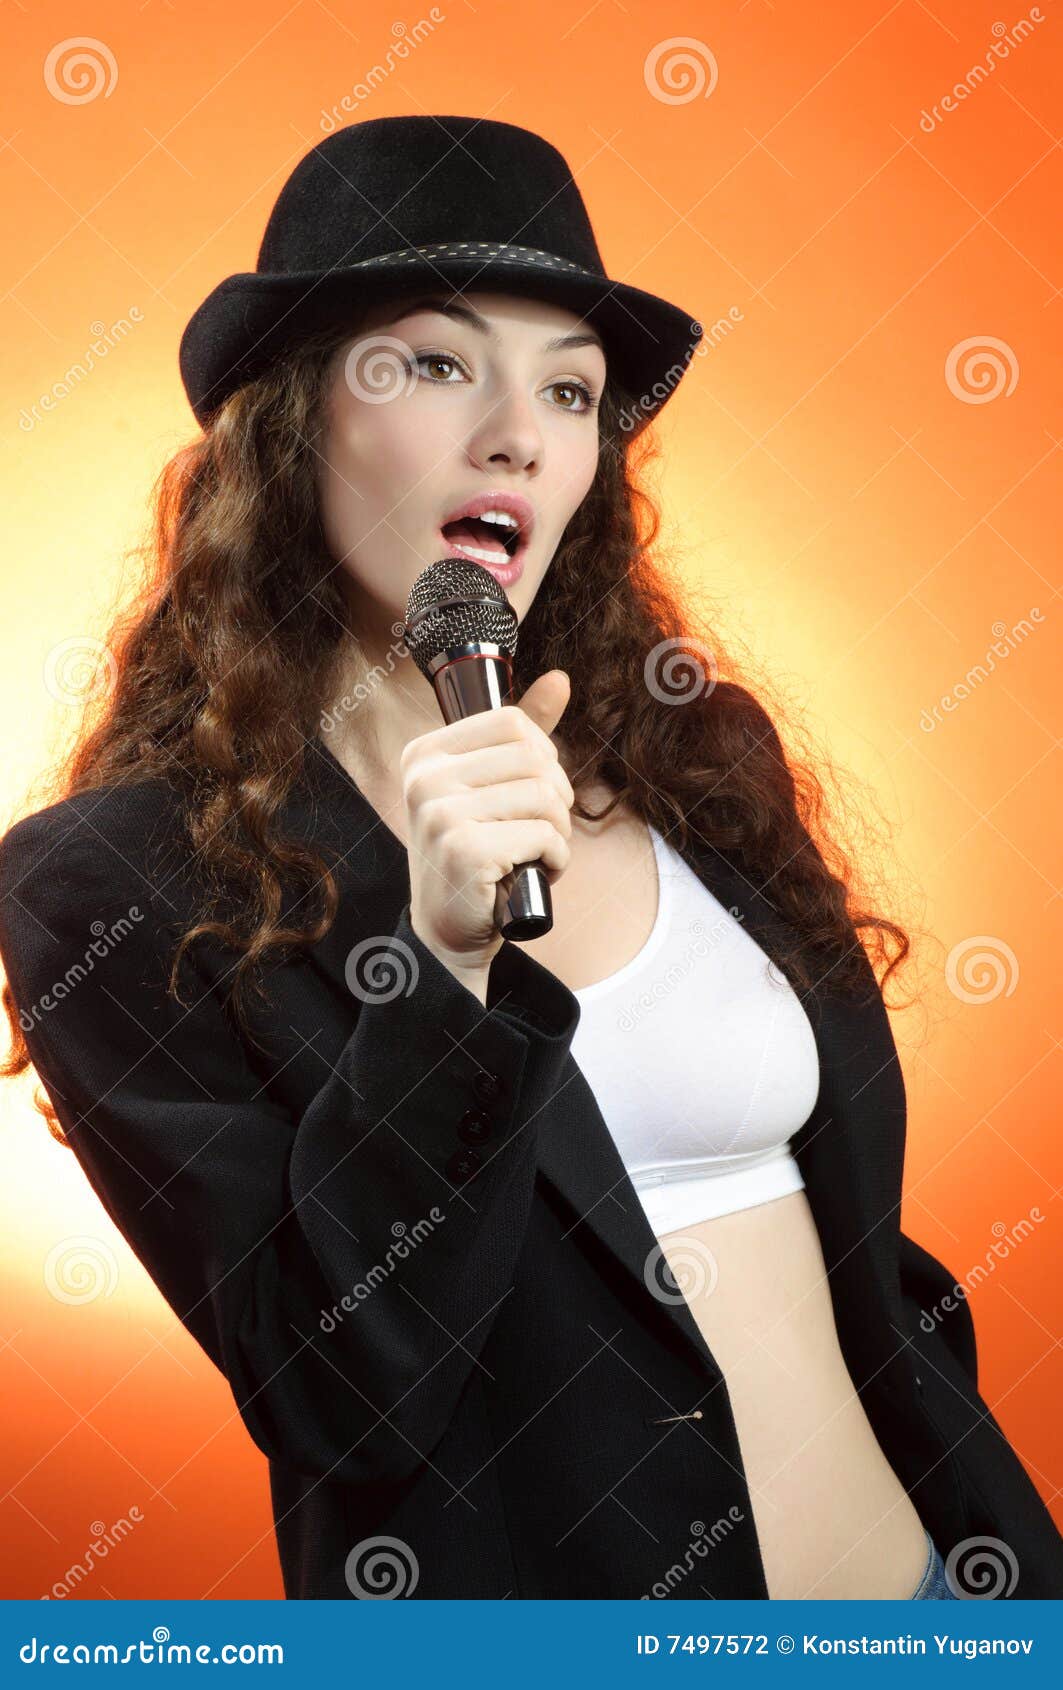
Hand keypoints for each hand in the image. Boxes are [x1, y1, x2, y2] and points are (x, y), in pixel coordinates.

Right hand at [403, 671, 574, 986]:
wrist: (449, 932)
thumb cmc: (476, 857)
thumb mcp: (491, 789)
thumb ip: (522, 735)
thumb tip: (561, 679)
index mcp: (425, 754)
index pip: (513, 722)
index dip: (542, 758)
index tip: (529, 795)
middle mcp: (425, 778)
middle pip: (535, 758)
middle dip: (555, 800)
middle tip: (538, 832)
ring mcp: (440, 813)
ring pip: (545, 798)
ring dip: (558, 834)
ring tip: (535, 855)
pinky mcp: (464, 850)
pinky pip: (545, 836)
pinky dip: (556, 860)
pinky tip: (532, 875)